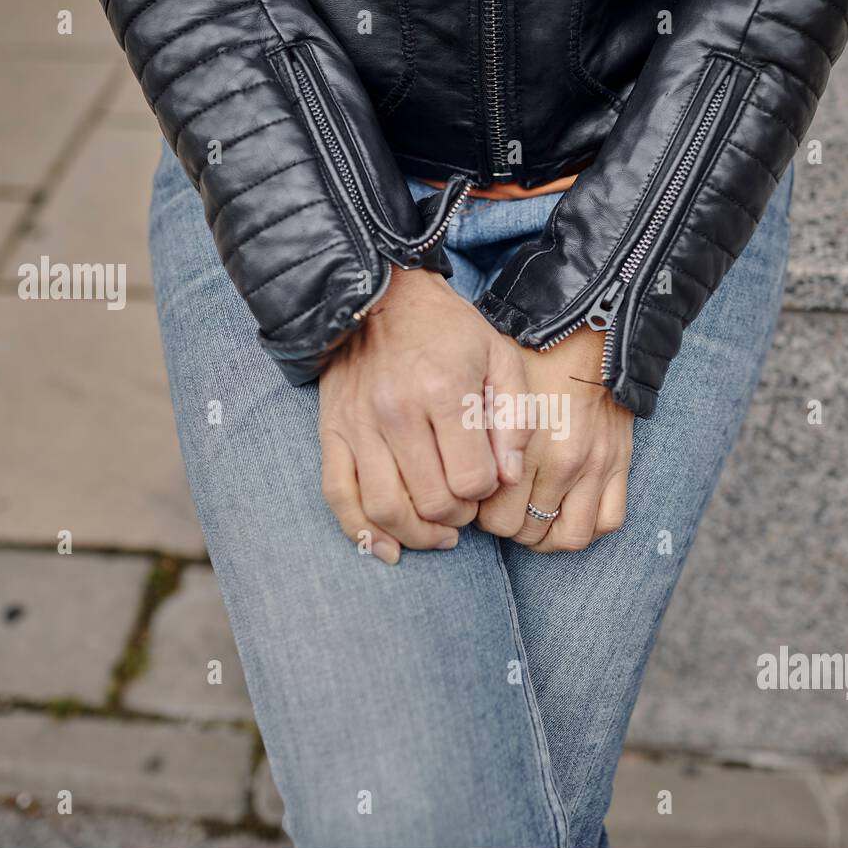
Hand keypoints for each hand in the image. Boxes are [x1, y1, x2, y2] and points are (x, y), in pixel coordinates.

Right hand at [319, 267, 532, 563]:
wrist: (382, 298)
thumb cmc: (450, 332)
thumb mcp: (500, 359)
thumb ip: (515, 419)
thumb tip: (507, 478)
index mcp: (444, 391)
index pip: (470, 480)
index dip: (485, 492)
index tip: (487, 480)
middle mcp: (396, 411)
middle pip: (430, 502)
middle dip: (456, 518)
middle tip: (466, 510)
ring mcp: (359, 425)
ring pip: (385, 508)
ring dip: (417, 535)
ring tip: (439, 534)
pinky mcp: (333, 433)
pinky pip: (339, 497)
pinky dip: (362, 533)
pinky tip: (388, 549)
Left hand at [476, 326, 632, 551]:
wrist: (587, 335)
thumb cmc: (530, 361)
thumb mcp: (490, 392)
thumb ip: (475, 437)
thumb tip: (454, 479)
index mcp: (525, 446)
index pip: (494, 517)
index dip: (481, 515)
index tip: (478, 499)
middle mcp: (563, 463)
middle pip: (526, 531)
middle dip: (509, 528)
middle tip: (501, 510)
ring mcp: (595, 468)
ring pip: (569, 537)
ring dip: (547, 537)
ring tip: (534, 522)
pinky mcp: (620, 465)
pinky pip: (608, 521)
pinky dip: (587, 528)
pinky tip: (567, 515)